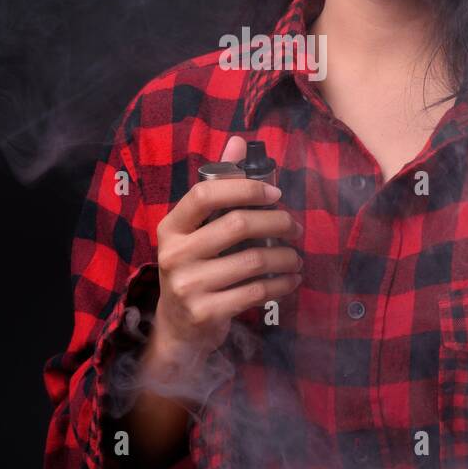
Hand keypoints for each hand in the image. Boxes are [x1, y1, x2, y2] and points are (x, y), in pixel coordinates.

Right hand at [150, 135, 302, 366]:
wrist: (178, 328)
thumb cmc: (194, 267)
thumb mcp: (197, 229)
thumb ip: (218, 185)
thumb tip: (238, 141)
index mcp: (171, 226)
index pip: (205, 193)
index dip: (245, 188)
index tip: (274, 194)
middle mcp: (174, 254)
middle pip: (237, 224)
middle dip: (276, 222)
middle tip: (295, 226)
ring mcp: (188, 286)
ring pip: (253, 260)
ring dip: (285, 256)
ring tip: (296, 257)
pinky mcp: (206, 312)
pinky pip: (256, 292)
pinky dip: (282, 284)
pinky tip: (291, 280)